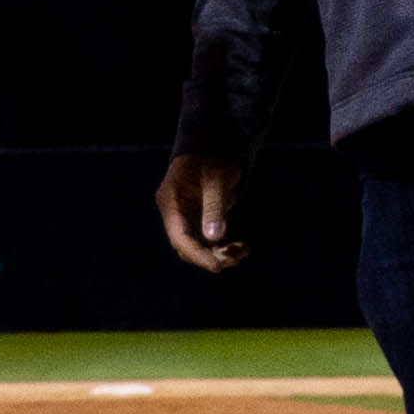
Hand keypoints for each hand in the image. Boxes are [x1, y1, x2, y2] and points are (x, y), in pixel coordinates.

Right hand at [157, 150, 246, 273]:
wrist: (214, 146)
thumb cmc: (212, 159)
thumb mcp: (216, 180)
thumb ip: (214, 208)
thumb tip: (215, 238)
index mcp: (171, 203)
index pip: (180, 238)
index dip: (198, 255)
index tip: (217, 267)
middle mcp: (175, 213)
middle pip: (188, 246)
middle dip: (211, 255)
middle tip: (236, 257)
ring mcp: (187, 217)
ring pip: (200, 246)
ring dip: (220, 253)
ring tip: (243, 252)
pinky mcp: (200, 219)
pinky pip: (210, 240)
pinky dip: (225, 246)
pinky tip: (243, 248)